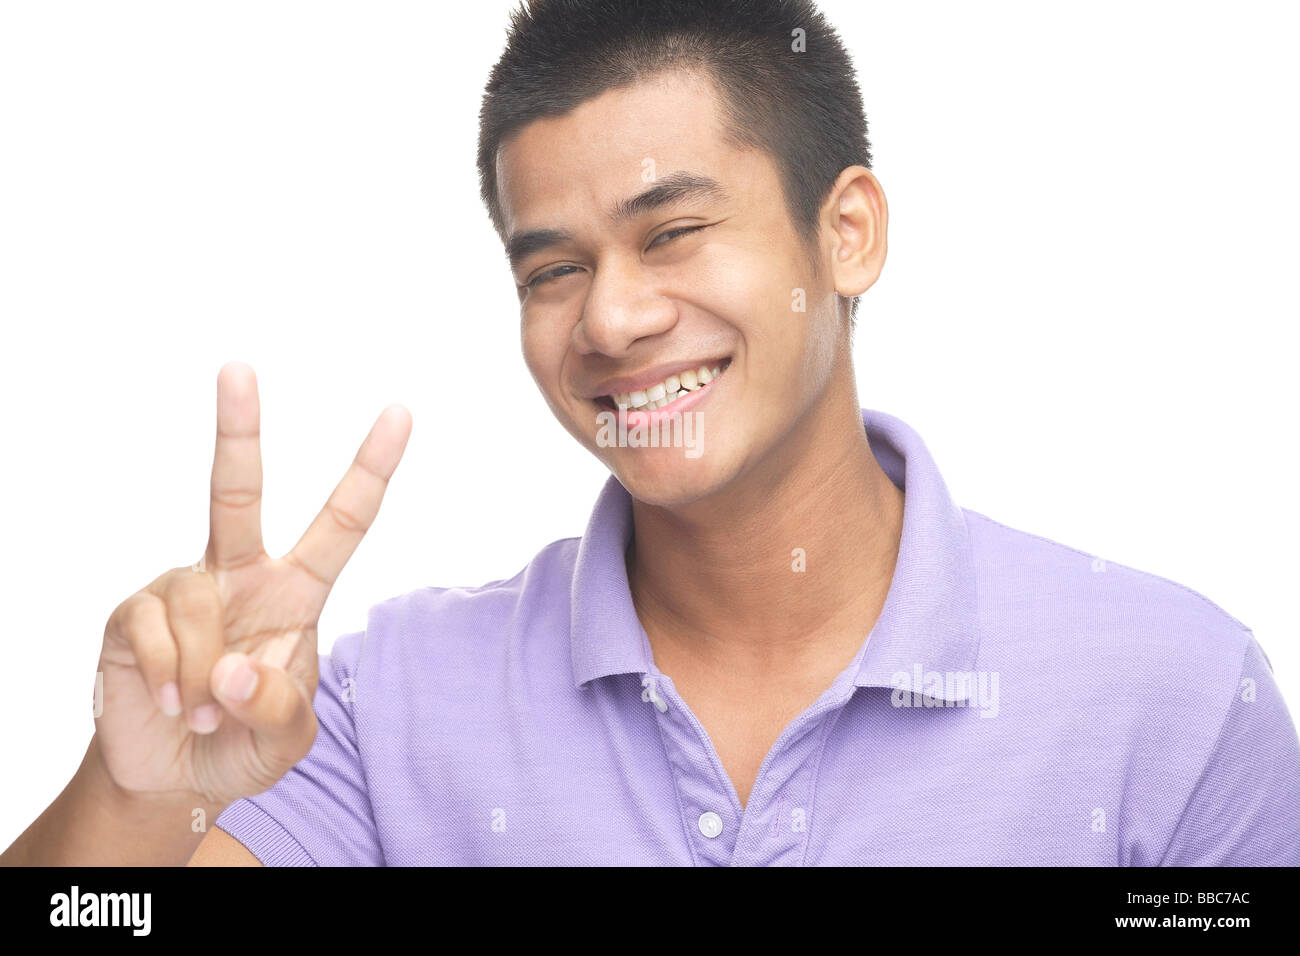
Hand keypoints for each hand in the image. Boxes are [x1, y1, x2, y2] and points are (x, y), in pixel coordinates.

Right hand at [94, 362, 410, 805]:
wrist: (177, 777)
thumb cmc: (246, 740)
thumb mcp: (288, 738)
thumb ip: (280, 707)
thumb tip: (231, 670)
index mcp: (297, 590)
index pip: (343, 522)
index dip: (371, 470)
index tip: (400, 412)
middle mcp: (239, 575)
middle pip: (236, 492)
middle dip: (237, 430)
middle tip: (237, 367)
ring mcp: (182, 589)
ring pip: (198, 608)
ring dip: (208, 678)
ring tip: (207, 712)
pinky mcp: (131, 614)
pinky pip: (155, 633)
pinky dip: (172, 680)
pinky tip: (174, 704)